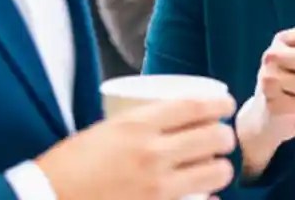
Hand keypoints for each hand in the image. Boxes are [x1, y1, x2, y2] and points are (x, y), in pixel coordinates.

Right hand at [36, 96, 235, 199]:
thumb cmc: (68, 165)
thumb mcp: (104, 130)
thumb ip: (139, 124)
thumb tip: (172, 118)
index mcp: (137, 126)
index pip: (196, 107)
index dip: (220, 104)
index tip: (226, 106)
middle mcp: (152, 153)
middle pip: (214, 138)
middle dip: (225, 137)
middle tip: (221, 138)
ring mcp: (157, 187)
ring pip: (215, 172)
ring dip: (220, 168)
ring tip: (215, 167)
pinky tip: (206, 197)